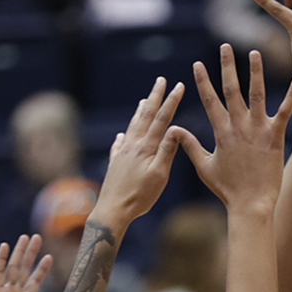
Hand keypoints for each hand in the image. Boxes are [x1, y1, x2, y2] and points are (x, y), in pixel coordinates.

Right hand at [0, 235, 55, 291]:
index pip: (35, 281)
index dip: (42, 269)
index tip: (49, 256)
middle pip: (25, 268)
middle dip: (31, 253)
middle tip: (37, 236)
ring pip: (14, 267)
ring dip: (20, 252)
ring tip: (25, 237)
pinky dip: (1, 260)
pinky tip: (4, 246)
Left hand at [94, 78, 187, 231]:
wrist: (113, 210)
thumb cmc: (139, 197)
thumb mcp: (159, 175)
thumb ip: (167, 150)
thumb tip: (176, 128)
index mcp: (146, 147)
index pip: (162, 119)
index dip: (171, 101)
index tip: (179, 85)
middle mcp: (132, 145)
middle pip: (145, 116)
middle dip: (154, 97)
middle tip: (160, 80)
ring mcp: (122, 154)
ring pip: (132, 127)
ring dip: (139, 112)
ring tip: (143, 101)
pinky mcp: (115, 164)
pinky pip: (119, 145)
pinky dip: (123, 136)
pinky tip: (121, 135)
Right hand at [175, 46, 291, 214]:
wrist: (250, 204)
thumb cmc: (227, 189)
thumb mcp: (204, 166)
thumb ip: (189, 145)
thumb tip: (173, 130)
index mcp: (221, 132)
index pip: (209, 100)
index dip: (203, 81)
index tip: (198, 64)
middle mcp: (238, 127)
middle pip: (231, 90)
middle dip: (227, 67)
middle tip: (224, 47)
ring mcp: (258, 130)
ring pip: (256, 95)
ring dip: (255, 73)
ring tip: (254, 53)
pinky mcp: (276, 137)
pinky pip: (286, 112)